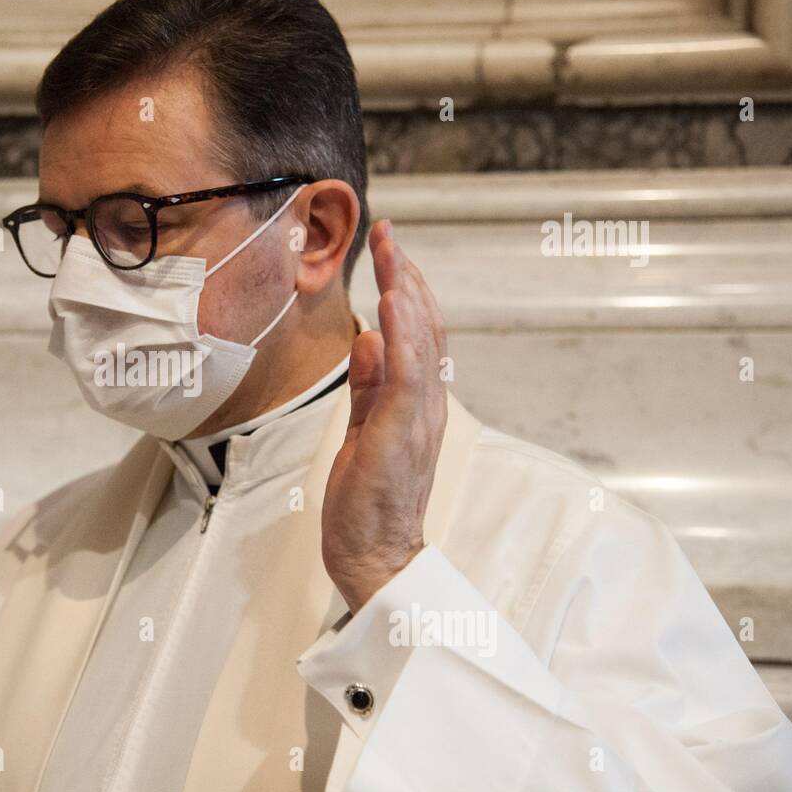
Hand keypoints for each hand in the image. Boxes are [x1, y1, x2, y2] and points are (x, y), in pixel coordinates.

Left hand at [321, 220, 447, 613]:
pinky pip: (407, 374)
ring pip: (421, 342)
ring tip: (392, 253)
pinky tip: (390, 304)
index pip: (419, 335)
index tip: (390, 252)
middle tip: (390, 235)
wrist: (375, 555)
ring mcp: (419, 418)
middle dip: (406, 276)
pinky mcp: (401, 432)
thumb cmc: (368, 500)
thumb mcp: (363, 429)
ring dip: (405, 293)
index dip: (406, 290)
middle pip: (426, 327)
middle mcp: (427, 405)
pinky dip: (403, 334)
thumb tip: (368, 339)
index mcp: (417, 403)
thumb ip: (368, 386)